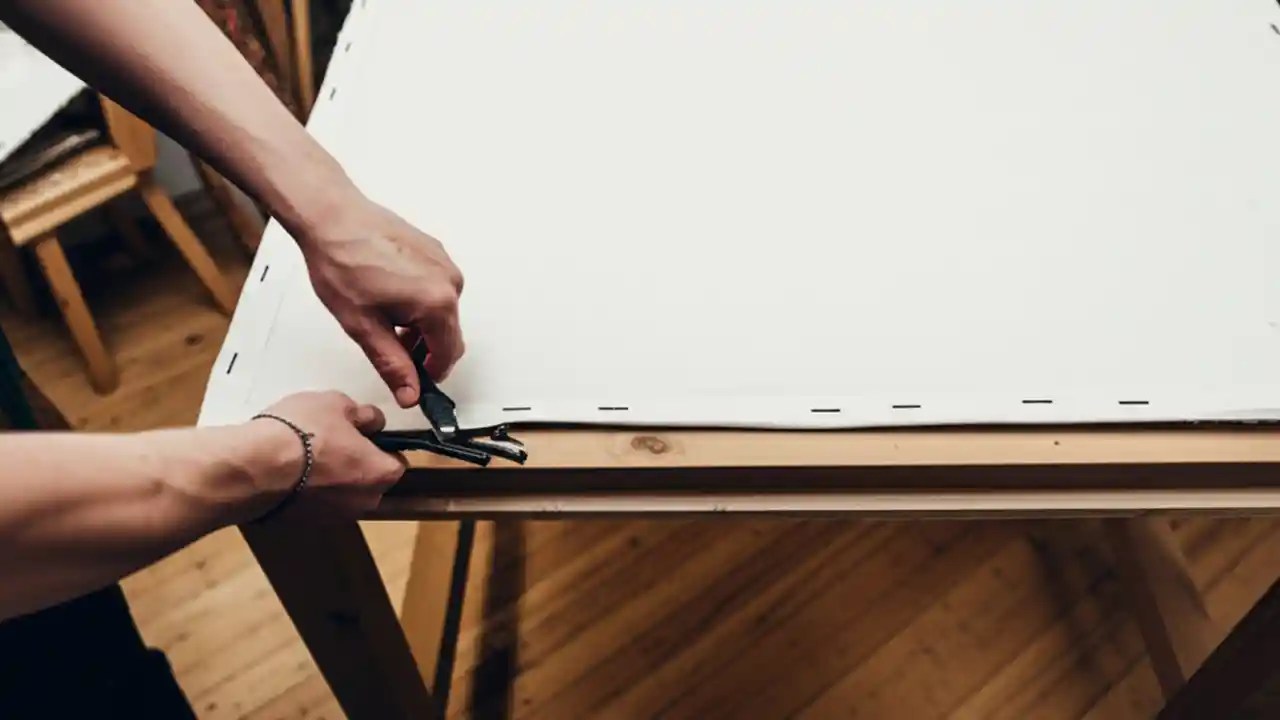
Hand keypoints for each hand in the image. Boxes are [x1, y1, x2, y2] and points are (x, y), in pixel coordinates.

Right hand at [250, 391, 405, 520]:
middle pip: (370, 481)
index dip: (381, 446)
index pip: (396, 462)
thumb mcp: (338, 404)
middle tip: (334, 441)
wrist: (255, 467)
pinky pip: (316, 503)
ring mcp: (335, 517)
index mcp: (382, 474)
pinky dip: (309, 491)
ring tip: (307, 455)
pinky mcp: (305, 524)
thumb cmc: (305, 430)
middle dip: (357, 464)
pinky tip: (290, 472)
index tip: (363, 433)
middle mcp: (366, 502)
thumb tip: (374, 422)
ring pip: (342, 494)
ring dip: (332, 479)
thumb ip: (364, 416)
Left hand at [296, 194, 464, 407]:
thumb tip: (410, 393)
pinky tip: (388, 295)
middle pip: (448, 334)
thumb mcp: (364, 326)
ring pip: (442, 311)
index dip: (429, 375)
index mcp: (438, 302)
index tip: (412, 381)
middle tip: (390, 350)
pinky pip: (437, 288)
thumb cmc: (342, 261)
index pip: (448, 356)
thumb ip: (392, 365)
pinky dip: (419, 300)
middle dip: (424, 349)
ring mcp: (444, 263)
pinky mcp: (434, 251)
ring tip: (383, 318)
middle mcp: (450, 281)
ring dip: (420, 324)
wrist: (331, 216)